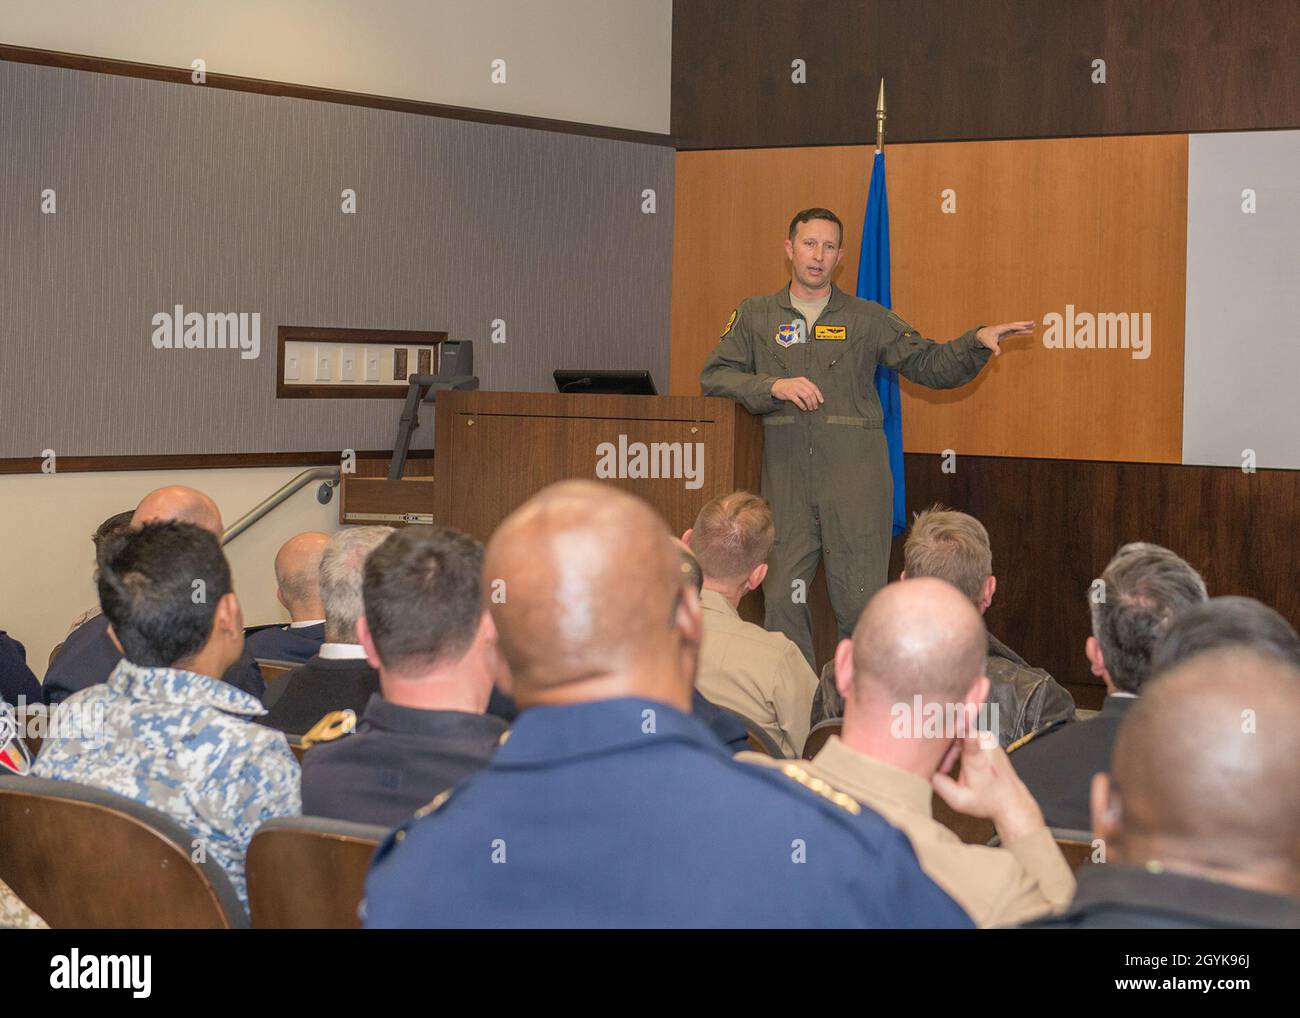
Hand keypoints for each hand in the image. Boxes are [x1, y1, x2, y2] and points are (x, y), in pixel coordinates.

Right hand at [771, 376, 823, 410]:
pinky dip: (802, 405)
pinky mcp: (789, 394)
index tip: (821, 401)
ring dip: (809, 404)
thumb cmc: (788, 385)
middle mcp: (799, 383)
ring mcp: (794, 388)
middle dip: (814, 401)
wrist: (776, 385)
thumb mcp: (798, 382)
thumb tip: (815, 395)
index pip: (814, 388)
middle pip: (811, 393)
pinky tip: (804, 408)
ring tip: (810, 408)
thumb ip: (806, 386)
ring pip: (806, 397)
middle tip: (815, 407)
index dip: (819, 395)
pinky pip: (798, 401)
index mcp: (803, 380)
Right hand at [931, 731, 1045, 842]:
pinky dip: (957, 749)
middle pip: (952, 735)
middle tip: (943, 771)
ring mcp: (987, 737)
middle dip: (942, 752)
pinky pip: (964, 736)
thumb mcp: (959, 800)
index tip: (953, 718)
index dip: (958, 726)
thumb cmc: (986, 801)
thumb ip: (939, 785)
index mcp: (978, 758)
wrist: (1011, 800)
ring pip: (956, 735)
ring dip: (949, 752)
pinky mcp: (988, 738)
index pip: (968, 736)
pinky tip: (958, 764)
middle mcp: (985, 742)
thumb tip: (924, 770)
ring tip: (950, 770)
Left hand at [976, 321, 1035, 355]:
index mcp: (1001, 328)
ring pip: (1017, 327)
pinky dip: (1022, 331)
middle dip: (1024, 324)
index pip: (1011, 327)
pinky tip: (1029, 331)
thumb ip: (994, 349)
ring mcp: (1006, 329)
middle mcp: (1005, 327)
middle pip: (1016, 324)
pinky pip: (1016, 331)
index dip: (1017, 327)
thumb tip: (997, 354)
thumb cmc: (985, 338)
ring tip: (1034, 325)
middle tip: (1033, 322)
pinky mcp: (1007, 332)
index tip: (1024, 327)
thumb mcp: (989, 344)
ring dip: (1025, 326)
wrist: (982, 335)